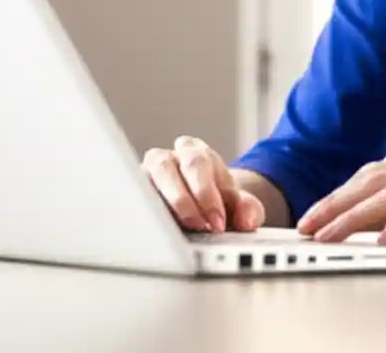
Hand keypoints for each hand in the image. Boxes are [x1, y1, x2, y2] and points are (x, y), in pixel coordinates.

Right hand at [141, 136, 264, 232]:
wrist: (204, 213)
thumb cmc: (218, 204)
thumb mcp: (240, 205)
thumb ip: (249, 209)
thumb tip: (247, 221)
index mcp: (196, 152)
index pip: (199, 163)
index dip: (208, 195)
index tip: (218, 223)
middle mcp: (169, 159)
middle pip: (170, 167)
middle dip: (189, 201)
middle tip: (204, 228)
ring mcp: (147, 176)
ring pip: (148, 181)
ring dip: (167, 208)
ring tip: (184, 231)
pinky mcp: (135, 196)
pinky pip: (135, 201)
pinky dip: (147, 217)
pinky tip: (160, 233)